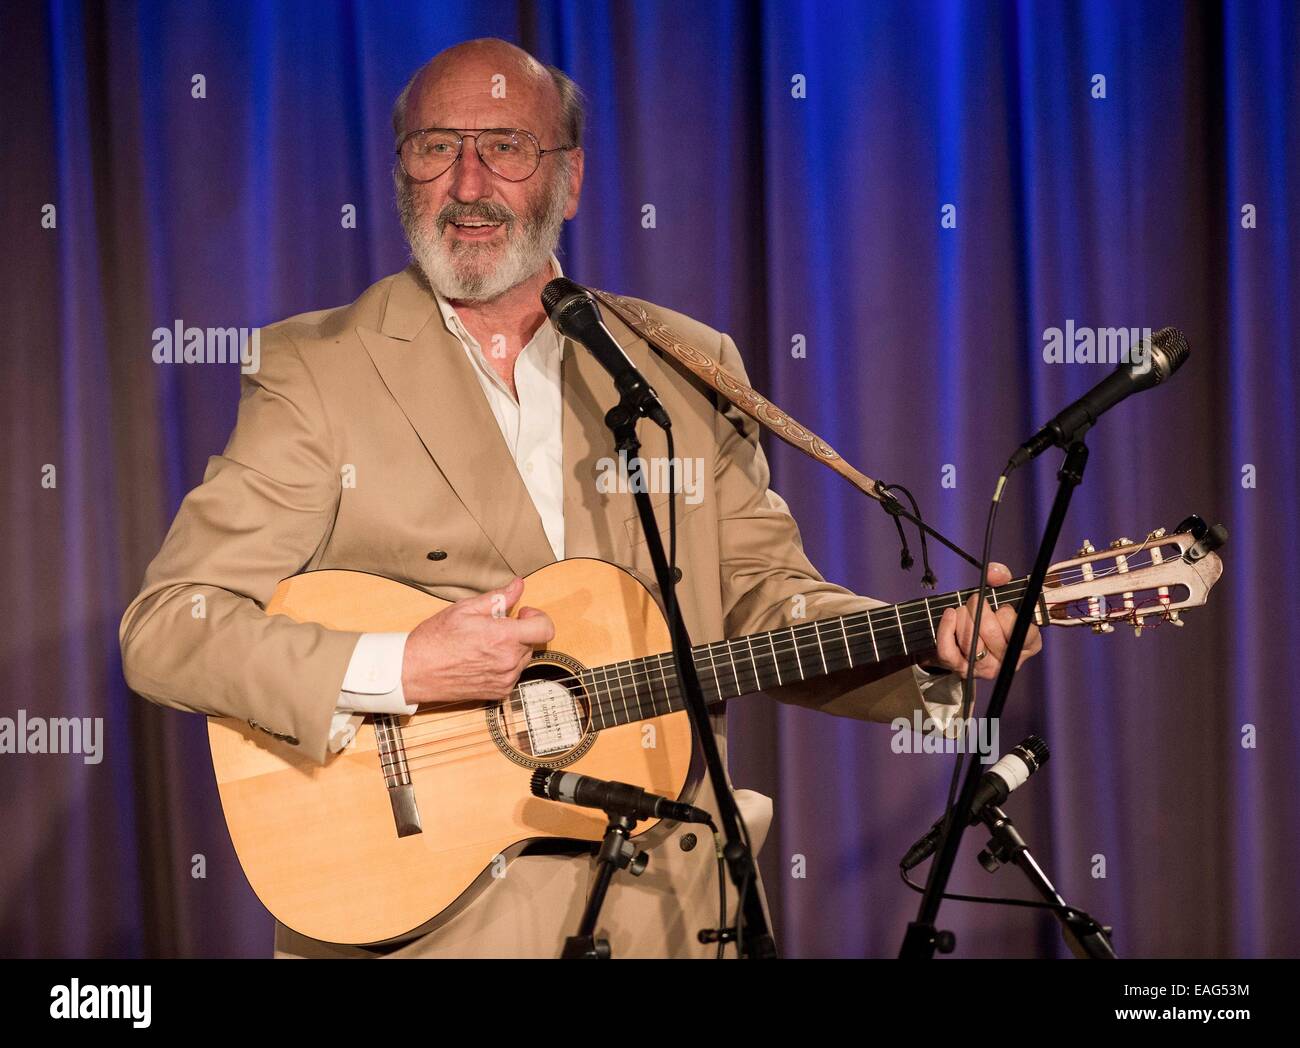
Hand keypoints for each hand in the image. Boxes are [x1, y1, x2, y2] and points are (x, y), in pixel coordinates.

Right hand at [400, 576, 554, 704]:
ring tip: (484, 644)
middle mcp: (507, 661)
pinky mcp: (498, 692)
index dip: (537, 617)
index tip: (523, 614)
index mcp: (502, 638)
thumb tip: (518, 585)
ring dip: (512, 648)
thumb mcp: (465, 609)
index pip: (545, 628)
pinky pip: (513, 673)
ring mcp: (504, 679)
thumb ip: (498, 597)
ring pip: (523, 657)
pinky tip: (482, 659)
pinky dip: (504, 664)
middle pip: (532, 641)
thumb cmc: (434, 640)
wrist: (414, 671)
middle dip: (519, 631)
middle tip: (493, 627)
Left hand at [923, 563, 1042, 679]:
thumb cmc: (993, 615)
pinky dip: (946, 629)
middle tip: (974, 602)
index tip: (1001, 607)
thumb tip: (994, 573)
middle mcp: (1007, 660)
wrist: (969, 638)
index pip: (1018, 629)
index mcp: (1027, 644)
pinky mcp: (961, 669)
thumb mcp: (1003, 594)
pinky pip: (949, 651)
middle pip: (991, 632)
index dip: (1006, 613)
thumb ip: (1002, 577)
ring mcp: (984, 668)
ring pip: (971, 641)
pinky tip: (949, 615)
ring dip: (963, 618)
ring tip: (962, 611)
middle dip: (978, 609)